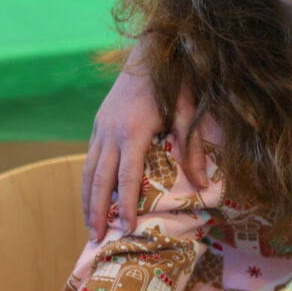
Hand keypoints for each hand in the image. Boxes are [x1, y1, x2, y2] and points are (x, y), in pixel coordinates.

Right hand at [83, 73, 208, 239]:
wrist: (150, 53)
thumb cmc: (173, 83)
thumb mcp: (188, 114)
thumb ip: (192, 149)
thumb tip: (204, 185)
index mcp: (132, 130)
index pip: (127, 177)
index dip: (126, 204)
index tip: (127, 228)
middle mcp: (110, 131)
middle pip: (99, 179)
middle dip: (96, 211)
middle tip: (97, 238)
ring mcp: (100, 127)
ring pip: (88, 170)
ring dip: (87, 200)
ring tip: (90, 226)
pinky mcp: (98, 124)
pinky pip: (90, 159)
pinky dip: (89, 182)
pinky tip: (92, 197)